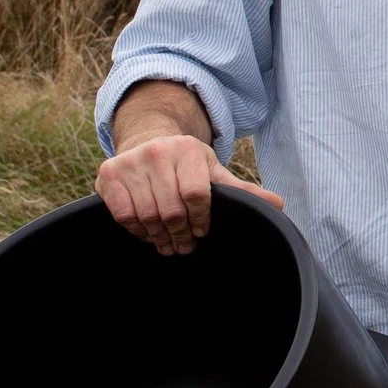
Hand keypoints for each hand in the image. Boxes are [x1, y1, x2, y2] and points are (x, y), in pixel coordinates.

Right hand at [96, 132, 283, 255]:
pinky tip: (148, 232)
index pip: (196, 195)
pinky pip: (123, 215)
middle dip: (181, 234)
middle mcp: (158, 152)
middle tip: (185, 245)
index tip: (202, 231)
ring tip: (168, 244)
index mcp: (188, 150)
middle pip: (171, 209)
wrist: (147, 141)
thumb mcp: (214, 172)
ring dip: (159, 236)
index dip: (200, 220)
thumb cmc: (186, 164)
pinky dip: (138, 230)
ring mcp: (130, 162)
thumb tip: (279, 205)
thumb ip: (243, 191)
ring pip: (147, 215)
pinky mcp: (107, 174)